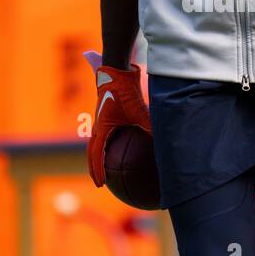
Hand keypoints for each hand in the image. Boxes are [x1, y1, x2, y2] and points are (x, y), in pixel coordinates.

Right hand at [87, 62, 151, 185]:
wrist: (117, 72)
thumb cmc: (126, 91)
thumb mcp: (140, 111)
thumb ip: (150, 126)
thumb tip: (163, 142)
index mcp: (101, 127)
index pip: (96, 154)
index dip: (98, 170)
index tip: (101, 184)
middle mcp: (97, 126)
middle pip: (91, 152)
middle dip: (94, 168)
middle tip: (100, 183)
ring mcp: (100, 121)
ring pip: (96, 144)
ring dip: (98, 157)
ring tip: (106, 169)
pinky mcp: (106, 116)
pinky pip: (105, 135)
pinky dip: (109, 145)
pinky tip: (122, 148)